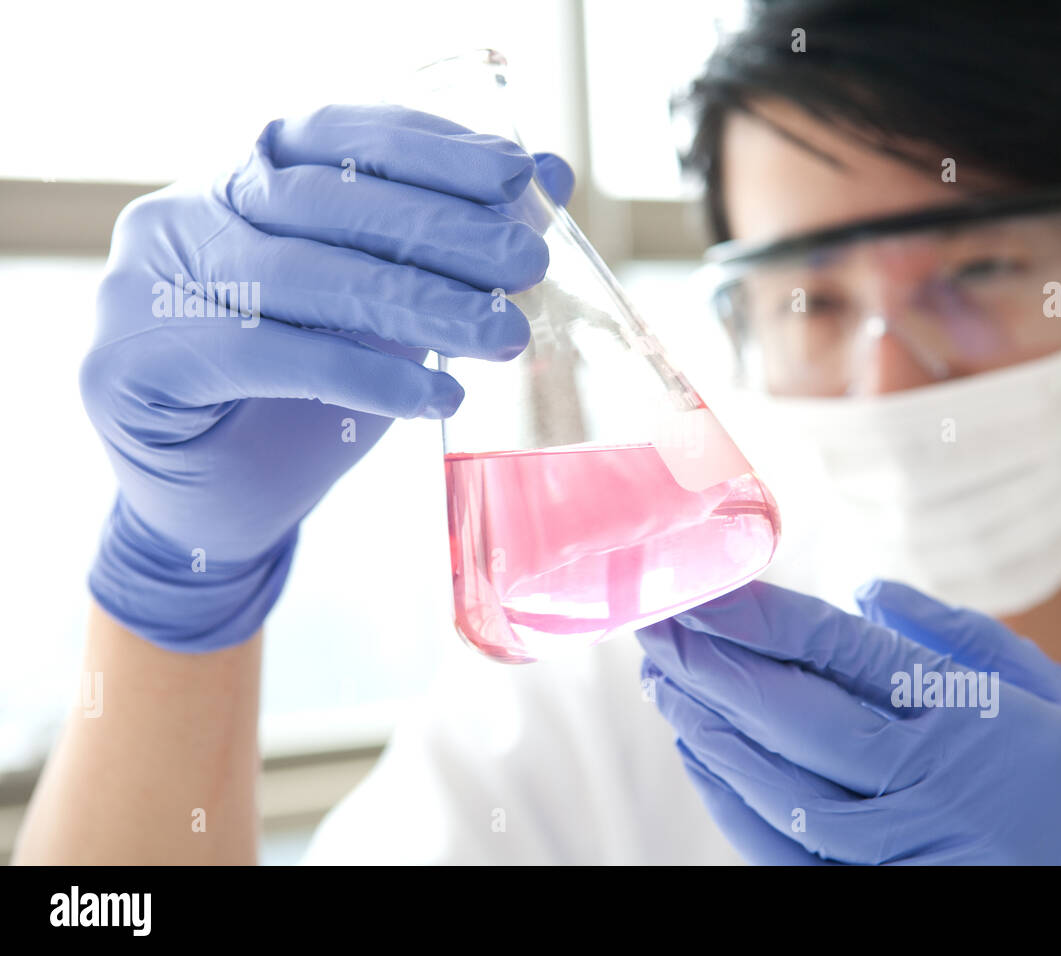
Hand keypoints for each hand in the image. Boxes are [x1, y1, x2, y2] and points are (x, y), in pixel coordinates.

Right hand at [81, 104, 573, 651]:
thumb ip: (444, 251)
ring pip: (300, 274)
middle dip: (439, 229)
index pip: (335, 138)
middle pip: (323, 201)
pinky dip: (362, 374)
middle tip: (526, 261)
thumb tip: (547, 178)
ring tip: (501, 334)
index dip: (430, 151)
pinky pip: (267, 355)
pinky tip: (437, 396)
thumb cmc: (303, 405)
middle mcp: (180, 215)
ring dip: (416, 302)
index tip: (520, 175)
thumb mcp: (382, 318)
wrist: (221, 510)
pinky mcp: (131, 362)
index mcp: (236, 184)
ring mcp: (143, 284)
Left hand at [637, 580, 1060, 864]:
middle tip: (654, 623)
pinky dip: (731, 801)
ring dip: (707, 727)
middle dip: (710, 663)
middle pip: (789, 714)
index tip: (701, 586)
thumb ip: (960, 638)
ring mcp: (893, 846)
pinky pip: (782, 851)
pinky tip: (699, 754)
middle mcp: (920, 781)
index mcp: (962, 718)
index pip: (836, 652)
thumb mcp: (1056, 693)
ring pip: (773, 784)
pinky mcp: (873, 890)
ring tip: (662, 679)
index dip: (757, 616)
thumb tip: (866, 590)